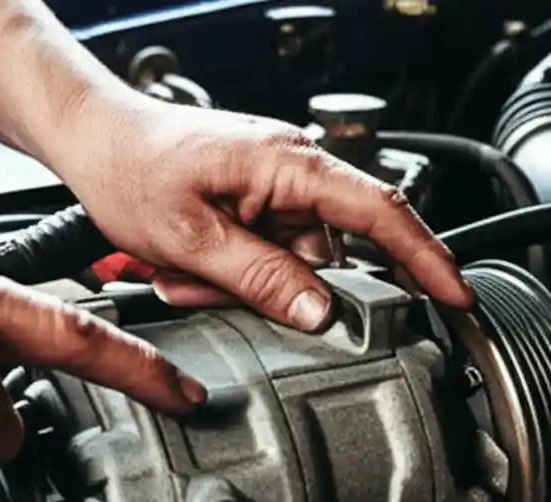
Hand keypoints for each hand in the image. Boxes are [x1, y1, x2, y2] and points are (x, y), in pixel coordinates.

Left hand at [52, 93, 473, 330]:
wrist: (93, 139)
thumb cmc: (132, 169)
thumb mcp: (191, 239)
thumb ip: (261, 278)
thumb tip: (322, 313)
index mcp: (289, 164)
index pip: (381, 212)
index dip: (426, 258)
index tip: (457, 297)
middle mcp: (294, 170)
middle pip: (328, 254)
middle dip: (277, 288)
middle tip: (209, 287)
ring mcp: (276, 187)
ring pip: (293, 264)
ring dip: (244, 283)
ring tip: (185, 272)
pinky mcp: (258, 201)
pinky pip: (268, 254)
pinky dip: (233, 272)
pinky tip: (190, 266)